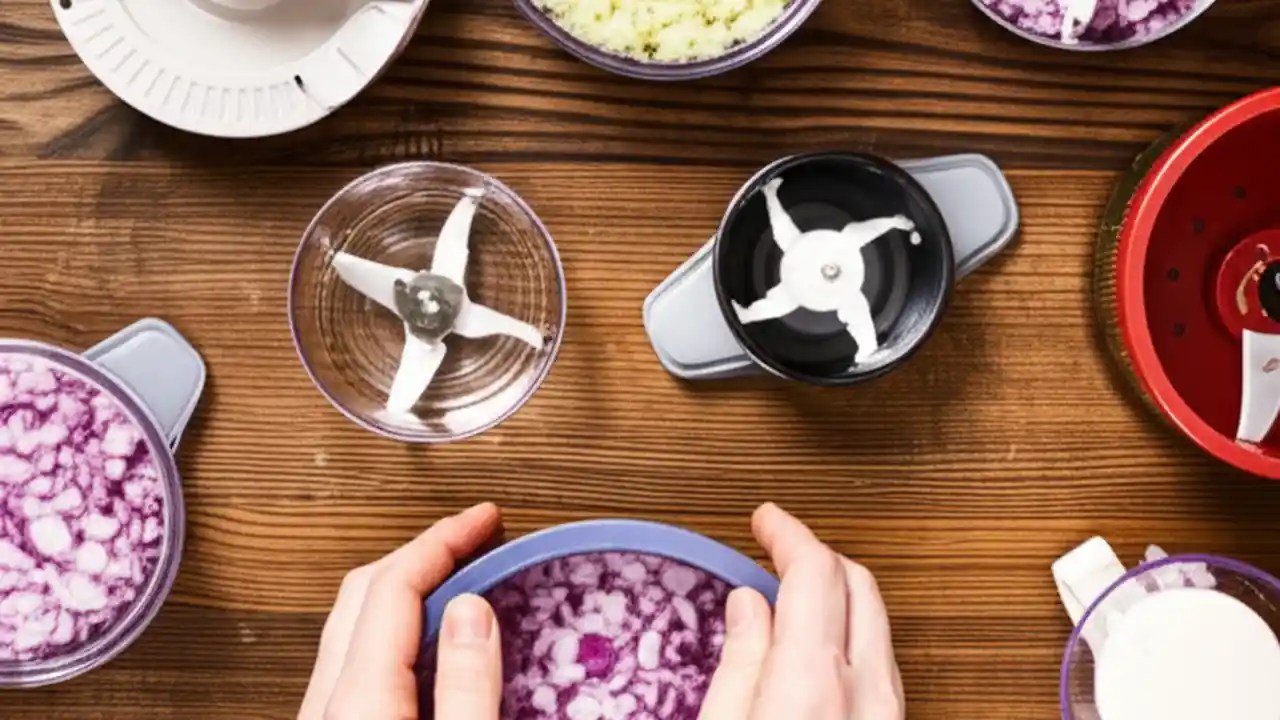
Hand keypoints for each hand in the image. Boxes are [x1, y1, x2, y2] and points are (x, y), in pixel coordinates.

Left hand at [298, 503, 504, 719]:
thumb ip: (467, 687)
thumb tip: (470, 610)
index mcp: (360, 702)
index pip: (392, 586)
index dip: (441, 540)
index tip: (482, 519)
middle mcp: (329, 706)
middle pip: (363, 593)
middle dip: (420, 552)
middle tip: (471, 534)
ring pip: (353, 625)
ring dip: (404, 587)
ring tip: (457, 575)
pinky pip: (356, 661)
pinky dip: (396, 627)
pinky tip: (432, 638)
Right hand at [699, 503, 903, 719]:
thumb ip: (738, 665)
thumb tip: (748, 606)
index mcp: (815, 681)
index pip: (817, 570)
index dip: (789, 533)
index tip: (766, 520)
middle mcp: (868, 692)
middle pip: (858, 583)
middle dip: (816, 555)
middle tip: (775, 547)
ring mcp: (890, 713)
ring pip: (877, 620)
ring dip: (837, 593)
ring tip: (791, 594)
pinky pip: (882, 660)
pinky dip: (852, 633)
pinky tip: (818, 644)